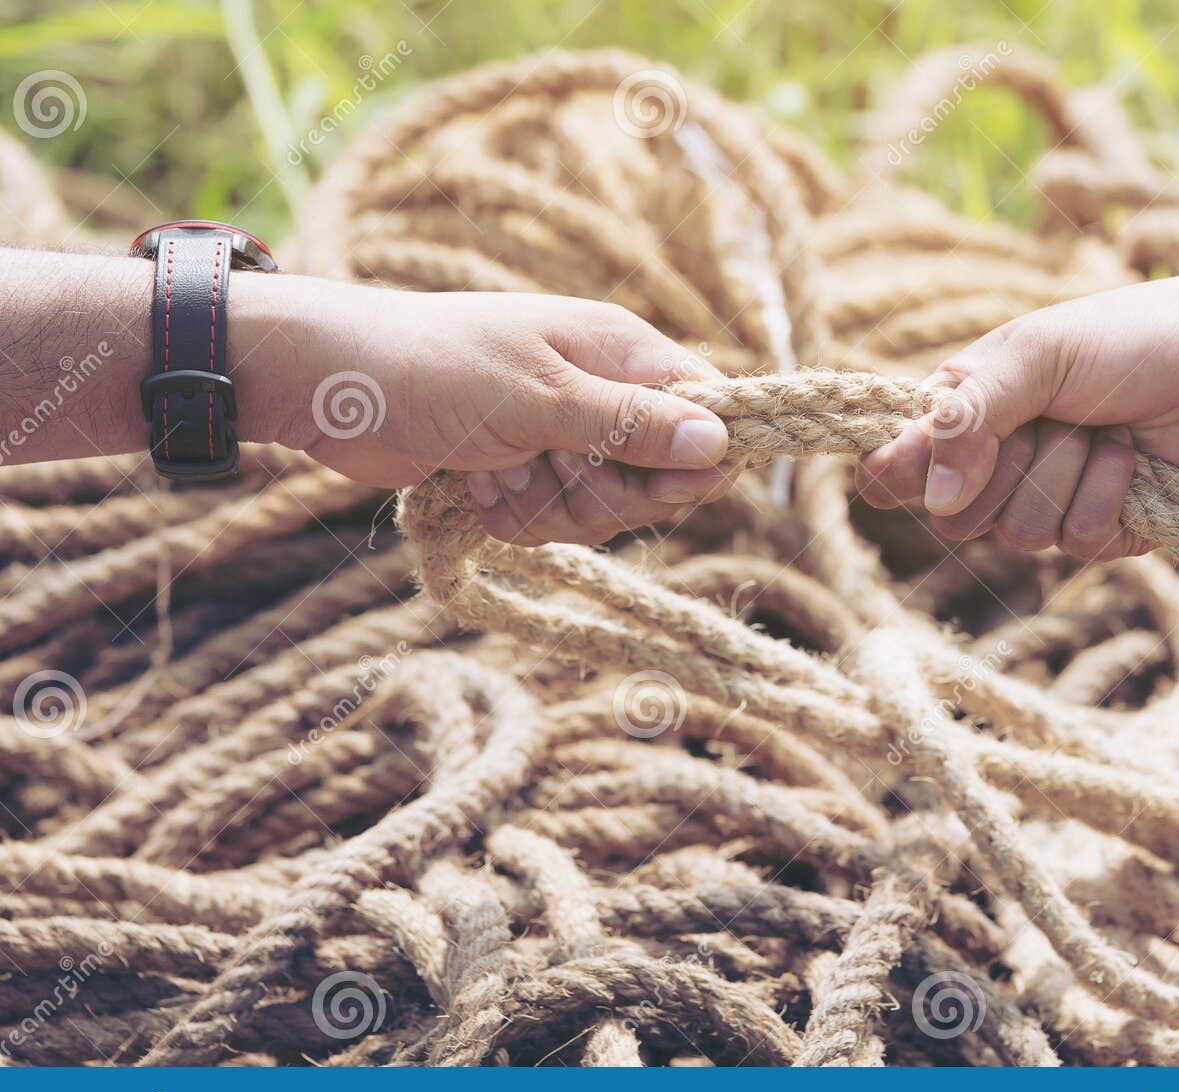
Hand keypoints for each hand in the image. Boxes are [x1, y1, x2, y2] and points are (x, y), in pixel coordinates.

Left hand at [262, 285, 739, 545]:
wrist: (328, 387)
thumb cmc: (432, 368)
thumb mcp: (539, 397)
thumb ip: (630, 424)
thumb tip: (721, 442)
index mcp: (619, 351)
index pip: (706, 412)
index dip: (695, 459)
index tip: (659, 482)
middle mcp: (600, 393)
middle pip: (659, 479)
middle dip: (601, 492)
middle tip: (544, 461)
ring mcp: (561, 438)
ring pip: (604, 511)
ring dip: (547, 505)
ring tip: (493, 466)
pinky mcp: (523, 474)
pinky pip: (553, 524)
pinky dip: (512, 515)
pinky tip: (470, 482)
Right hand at [855, 268, 1178, 560]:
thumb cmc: (1134, 336)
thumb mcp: (1036, 354)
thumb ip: (969, 418)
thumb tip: (932, 502)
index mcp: (971, 411)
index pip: (901, 465)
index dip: (899, 474)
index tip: (900, 473)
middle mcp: (1002, 463)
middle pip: (954, 517)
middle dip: (1003, 469)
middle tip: (1047, 421)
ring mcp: (1053, 501)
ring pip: (1019, 534)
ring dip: (1069, 475)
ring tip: (1108, 429)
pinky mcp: (1107, 533)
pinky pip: (1079, 544)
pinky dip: (1112, 497)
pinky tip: (1138, 461)